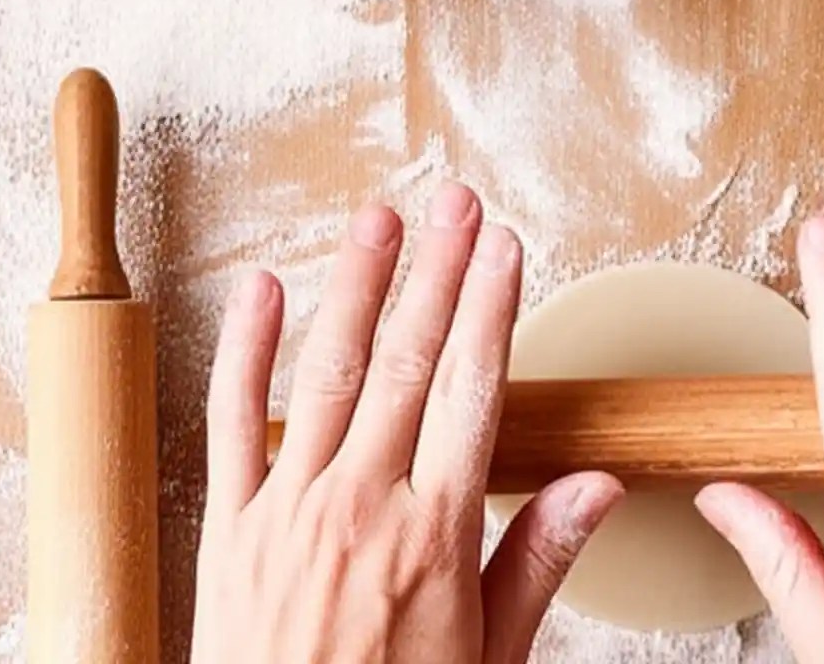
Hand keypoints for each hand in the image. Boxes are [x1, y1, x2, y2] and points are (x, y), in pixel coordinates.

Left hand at [191, 185, 622, 663]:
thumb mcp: (491, 651)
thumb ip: (538, 558)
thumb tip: (597, 485)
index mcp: (432, 534)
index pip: (470, 392)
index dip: (490, 311)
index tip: (505, 251)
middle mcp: (359, 505)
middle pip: (404, 362)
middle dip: (436, 273)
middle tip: (455, 204)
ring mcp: (285, 509)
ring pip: (325, 372)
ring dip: (356, 286)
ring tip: (380, 219)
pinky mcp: (226, 527)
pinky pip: (231, 422)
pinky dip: (246, 349)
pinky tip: (265, 287)